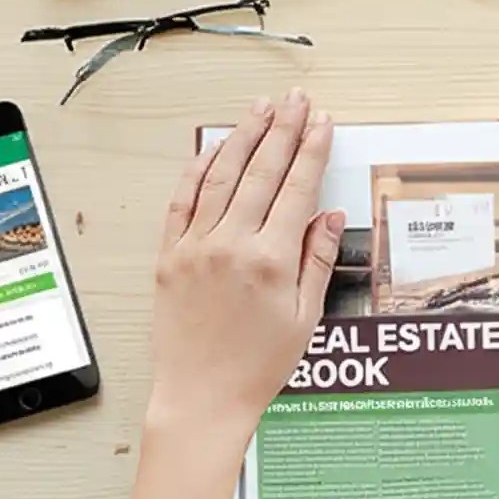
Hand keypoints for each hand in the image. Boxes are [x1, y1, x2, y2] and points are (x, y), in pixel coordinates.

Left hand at [147, 88, 343, 437]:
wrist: (201, 398)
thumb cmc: (257, 367)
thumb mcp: (305, 317)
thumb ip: (317, 260)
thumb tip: (330, 215)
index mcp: (270, 260)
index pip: (297, 188)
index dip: (312, 150)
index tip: (322, 123)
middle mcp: (230, 245)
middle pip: (262, 171)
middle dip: (283, 129)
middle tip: (296, 101)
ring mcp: (195, 247)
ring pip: (221, 176)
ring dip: (244, 137)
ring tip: (261, 109)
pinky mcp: (169, 257)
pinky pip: (183, 201)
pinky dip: (199, 170)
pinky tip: (214, 149)